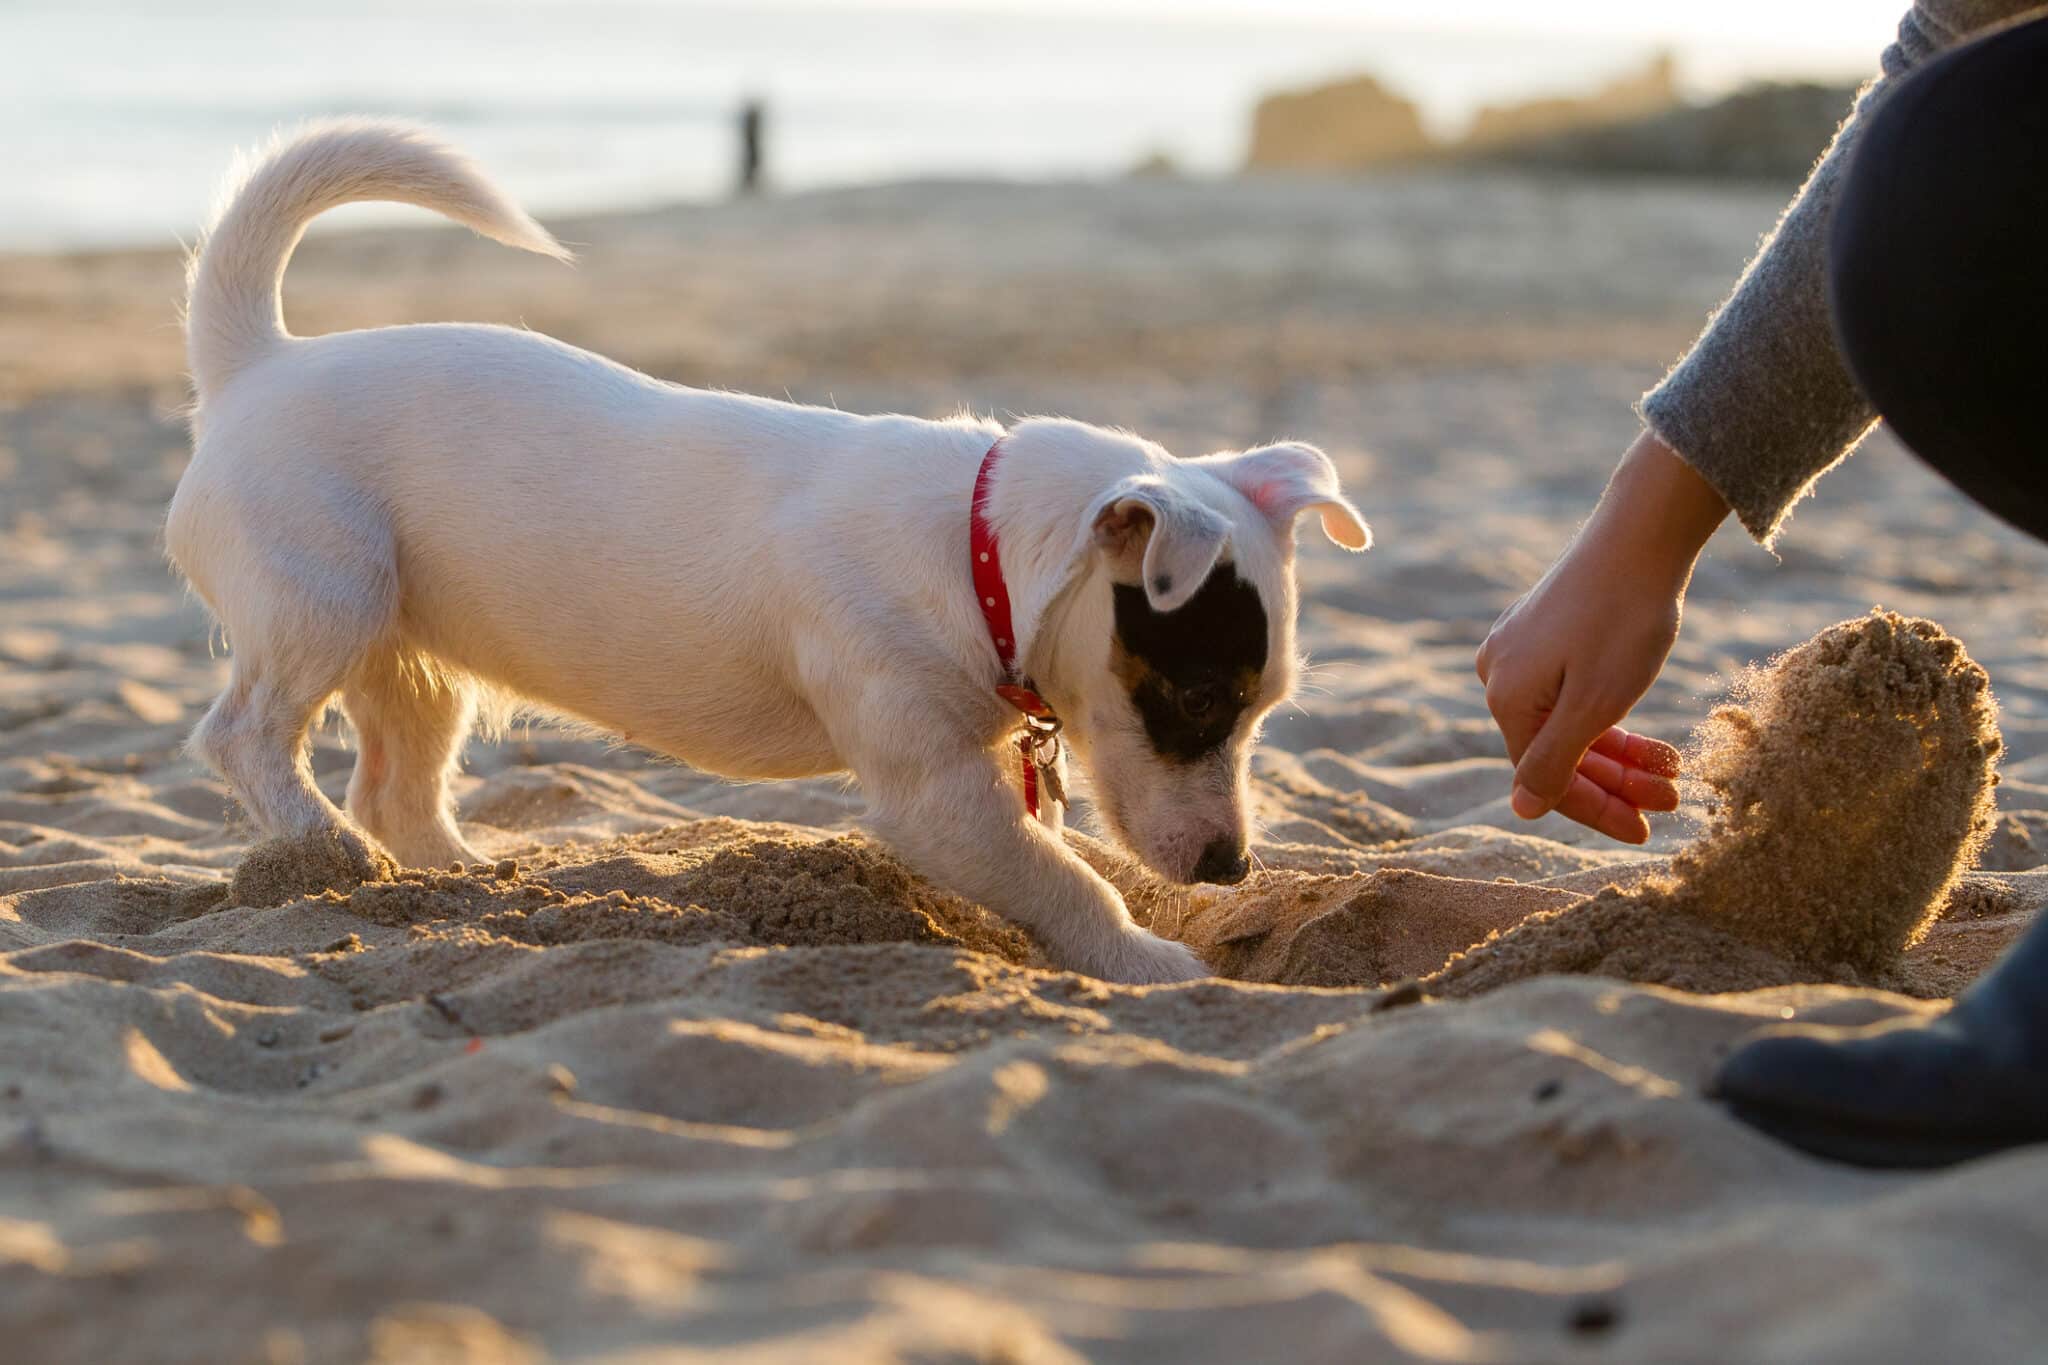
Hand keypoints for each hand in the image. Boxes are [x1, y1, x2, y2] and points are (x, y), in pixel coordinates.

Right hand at [1475, 430, 1728, 842]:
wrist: (1640, 534)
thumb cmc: (1622, 619)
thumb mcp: (1594, 703)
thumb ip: (1554, 761)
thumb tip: (1520, 810)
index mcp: (1505, 698)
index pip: (1546, 777)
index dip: (1596, 810)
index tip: (1646, 831)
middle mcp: (1501, 676)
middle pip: (1558, 751)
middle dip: (1617, 782)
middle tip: (1673, 798)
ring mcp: (1521, 652)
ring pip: (1570, 723)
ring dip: (1622, 756)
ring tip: (1672, 769)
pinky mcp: (1546, 634)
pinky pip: (1573, 694)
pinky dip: (1611, 718)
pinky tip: (1649, 736)